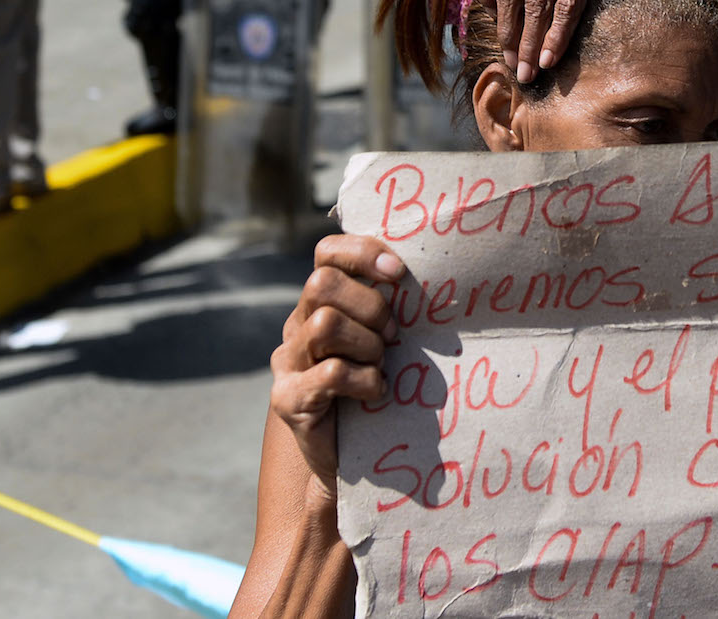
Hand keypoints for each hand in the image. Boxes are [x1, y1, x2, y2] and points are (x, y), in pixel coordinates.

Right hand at [270, 235, 401, 487]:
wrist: (349, 464)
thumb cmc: (376, 391)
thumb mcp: (382, 341)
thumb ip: (388, 309)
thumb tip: (430, 276)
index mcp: (320, 303)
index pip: (327, 253)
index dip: (362, 253)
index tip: (398, 274)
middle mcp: (296, 326)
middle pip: (322, 284)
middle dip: (370, 308)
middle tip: (392, 337)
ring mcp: (287, 363)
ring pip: (325, 324)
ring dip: (366, 346)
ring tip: (379, 367)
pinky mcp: (288, 400)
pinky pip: (331, 373)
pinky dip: (365, 381)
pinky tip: (375, 394)